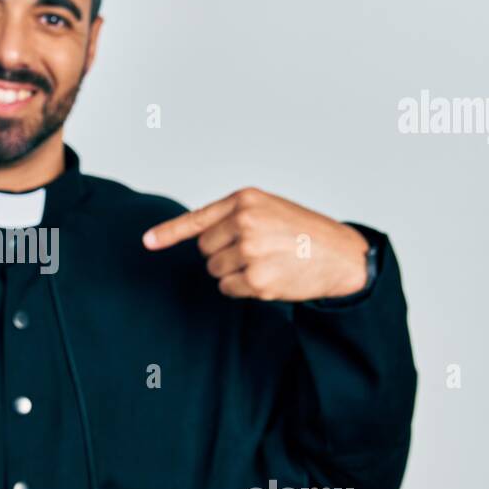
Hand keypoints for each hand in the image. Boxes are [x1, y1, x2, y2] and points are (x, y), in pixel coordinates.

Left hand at [142, 187, 368, 300]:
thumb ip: (234, 216)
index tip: (147, 242)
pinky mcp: (256, 279)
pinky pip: (228, 288)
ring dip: (234, 271)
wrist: (341, 255)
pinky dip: (243, 288)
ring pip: (215, 270)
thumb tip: (197, 239)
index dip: (168, 233)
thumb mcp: (268, 208)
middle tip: (255, 250)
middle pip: (205, 249)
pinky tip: (269, 276)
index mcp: (245, 200)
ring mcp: (249, 251)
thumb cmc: (302, 232)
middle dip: (223, 253)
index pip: (198, 219)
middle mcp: (245, 222)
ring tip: (266, 262)